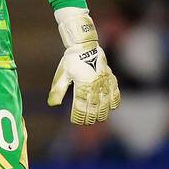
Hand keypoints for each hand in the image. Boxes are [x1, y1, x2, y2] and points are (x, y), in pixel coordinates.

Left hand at [46, 7, 120, 124]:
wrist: (85, 46)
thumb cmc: (71, 61)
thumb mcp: (62, 75)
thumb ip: (57, 91)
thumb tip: (52, 104)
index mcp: (81, 85)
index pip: (80, 107)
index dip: (78, 117)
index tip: (75, 121)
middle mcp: (94, 86)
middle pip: (94, 108)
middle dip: (90, 118)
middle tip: (86, 123)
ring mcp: (104, 83)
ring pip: (106, 104)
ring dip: (102, 114)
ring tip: (98, 118)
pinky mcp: (110, 79)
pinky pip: (116, 94)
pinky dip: (114, 103)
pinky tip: (111, 108)